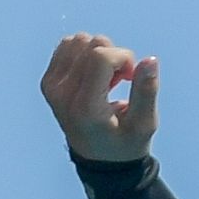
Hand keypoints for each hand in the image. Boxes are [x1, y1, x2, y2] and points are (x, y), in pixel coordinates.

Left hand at [42, 32, 158, 162]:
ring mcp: (52, 87)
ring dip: (99, 53)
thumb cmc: (126, 142)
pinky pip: (67, 46)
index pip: (100, 56)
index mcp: (85, 108)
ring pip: (78, 40)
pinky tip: (94, 75)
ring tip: (106, 79)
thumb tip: (150, 59)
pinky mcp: (48, 81)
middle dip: (113, 55)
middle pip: (90, 44)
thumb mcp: (144, 123)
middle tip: (119, 81)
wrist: (99, 158)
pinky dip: (85, 54)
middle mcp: (63, 95)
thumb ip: (147, 91)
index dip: (123, 57)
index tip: (131, 76)